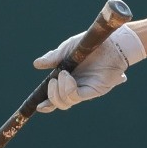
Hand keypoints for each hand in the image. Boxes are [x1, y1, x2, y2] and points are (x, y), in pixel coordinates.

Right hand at [32, 23, 146, 111]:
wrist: (109, 41)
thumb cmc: (90, 44)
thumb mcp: (68, 49)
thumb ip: (53, 58)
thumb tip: (36, 64)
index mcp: (69, 80)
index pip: (58, 97)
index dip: (47, 104)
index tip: (39, 106)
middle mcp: (77, 87)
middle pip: (61, 103)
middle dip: (51, 96)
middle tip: (53, 80)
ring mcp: (86, 89)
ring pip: (67, 102)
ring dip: (59, 90)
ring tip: (63, 74)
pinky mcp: (96, 90)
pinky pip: (77, 97)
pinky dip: (68, 89)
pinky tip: (67, 77)